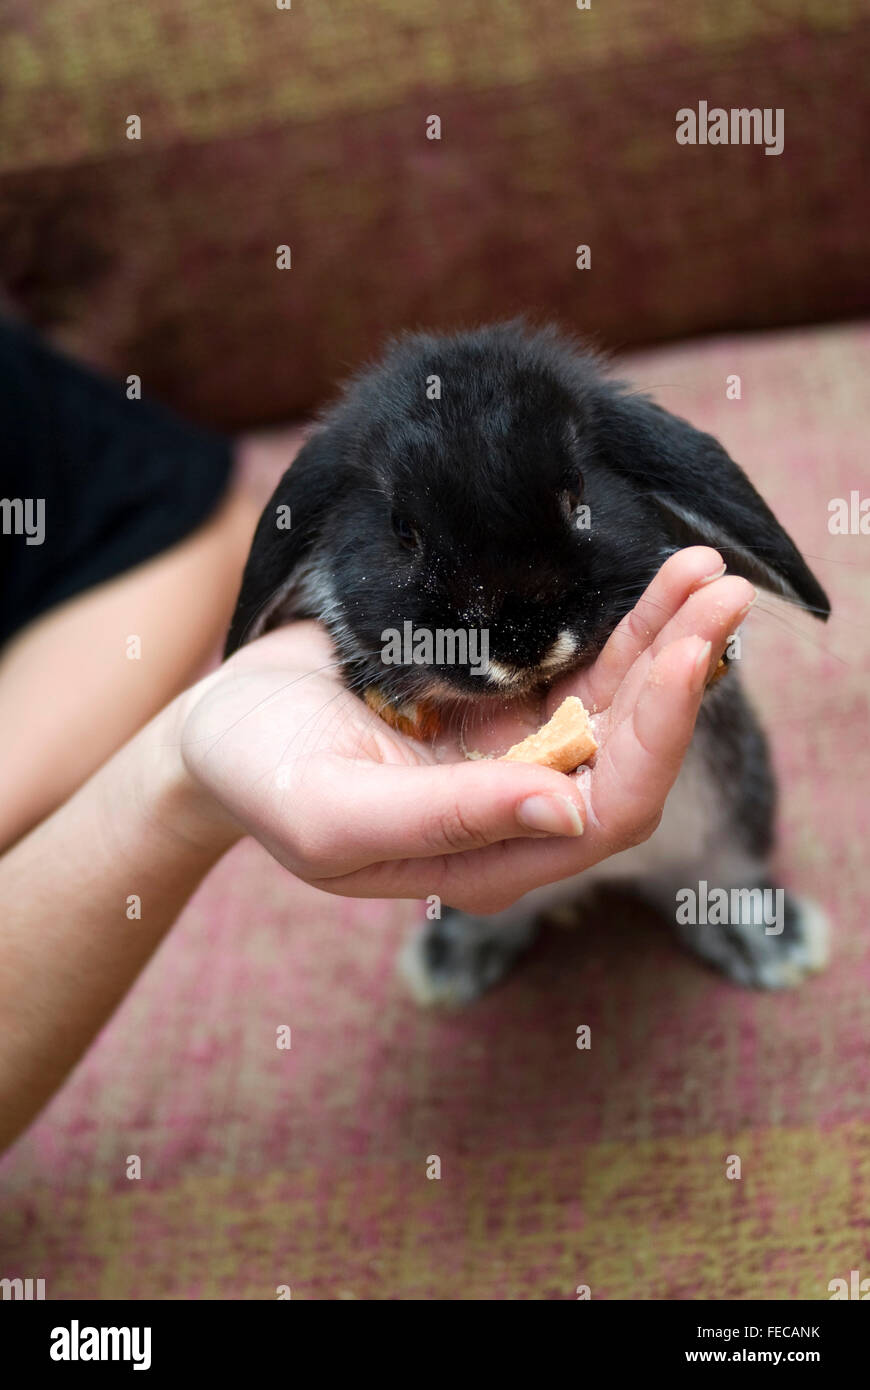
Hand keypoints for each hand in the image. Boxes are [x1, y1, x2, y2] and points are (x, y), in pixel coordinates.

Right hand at [179, 548, 753, 912]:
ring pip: (621, 699)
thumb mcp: (335, 814)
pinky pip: (585, 659)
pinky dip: (626, 620)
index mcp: (491, 858)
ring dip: (668, 637)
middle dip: (681, 673)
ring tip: (707, 572)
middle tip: (722, 592)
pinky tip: (662, 577)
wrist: (222, 724)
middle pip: (632, 749)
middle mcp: (524, 806)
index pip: (604, 810)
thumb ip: (447, 822)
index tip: (686, 656)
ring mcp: (520, 746)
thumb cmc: (263, 777)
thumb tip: (567, 811)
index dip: (656, 739)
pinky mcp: (509, 694)